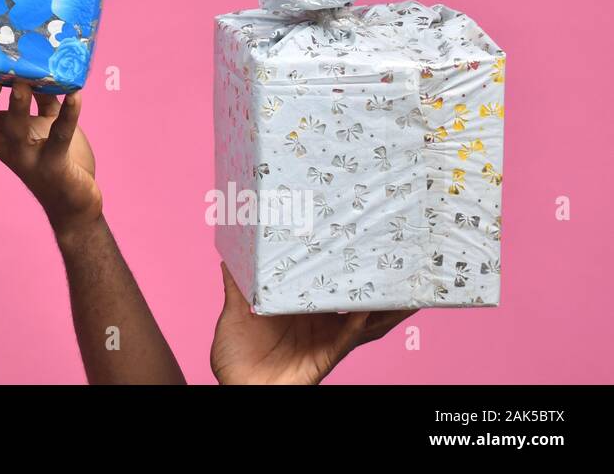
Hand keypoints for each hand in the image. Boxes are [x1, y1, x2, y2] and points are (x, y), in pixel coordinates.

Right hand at [0, 74, 100, 241]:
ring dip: (16, 108)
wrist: (74, 202)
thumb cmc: (56, 157)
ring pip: (14, 132)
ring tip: (23, 84)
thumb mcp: (44, 122)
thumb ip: (41, 96)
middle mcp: (6, 146)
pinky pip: (59, 137)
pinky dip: (68, 114)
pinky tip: (76, 95)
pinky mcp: (54, 165)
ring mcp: (28, 157)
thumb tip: (42, 62)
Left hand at [211, 263, 412, 383]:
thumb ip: (237, 287)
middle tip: (399, 264)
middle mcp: (319, 323)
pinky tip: (367, 308)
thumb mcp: (236, 314)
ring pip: (363, 321)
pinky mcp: (325, 356)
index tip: (358, 245)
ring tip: (405, 289)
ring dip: (384, 307)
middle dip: (380, 287)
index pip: (328, 285)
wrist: (239, 389)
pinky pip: (347, 338)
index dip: (344, 269)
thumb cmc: (237, 359)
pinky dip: (358, 323)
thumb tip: (229, 258)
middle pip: (357, 303)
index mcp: (301, 310)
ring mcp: (326, 339)